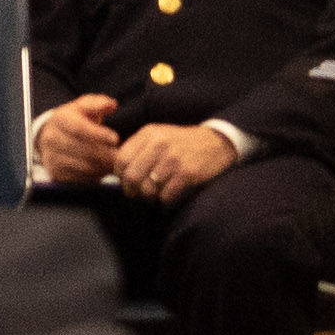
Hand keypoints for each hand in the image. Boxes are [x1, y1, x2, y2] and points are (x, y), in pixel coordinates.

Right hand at [31, 96, 126, 186]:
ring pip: (82, 166)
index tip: (116, 138)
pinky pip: (79, 178)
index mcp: (59, 119)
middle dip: (104, 153)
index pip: (79, 128)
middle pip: (82, 149)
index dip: (99, 134)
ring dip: (102, 166)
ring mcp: (51, 157)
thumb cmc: (76, 118)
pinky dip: (94, 176)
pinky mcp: (55, 173)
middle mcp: (51, 138)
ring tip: (115, 163)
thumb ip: (98, 103)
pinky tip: (104, 170)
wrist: (54, 136)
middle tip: (120, 155)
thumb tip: (112, 105)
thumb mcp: (85, 106)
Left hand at [114, 120, 238, 202]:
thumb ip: (138, 150)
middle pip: (131, 177)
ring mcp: (174, 158)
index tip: (126, 183)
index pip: (121, 160)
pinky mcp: (187, 173)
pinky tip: (170, 194)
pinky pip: (165, 196)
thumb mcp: (160, 136)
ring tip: (156, 194)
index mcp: (149, 133)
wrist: (218, 142)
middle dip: (132, 191)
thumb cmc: (183, 143)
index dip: (120, 177)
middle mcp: (160, 143)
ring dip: (150, 197)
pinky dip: (165, 201)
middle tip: (138, 194)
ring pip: (147, 189)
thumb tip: (116, 176)